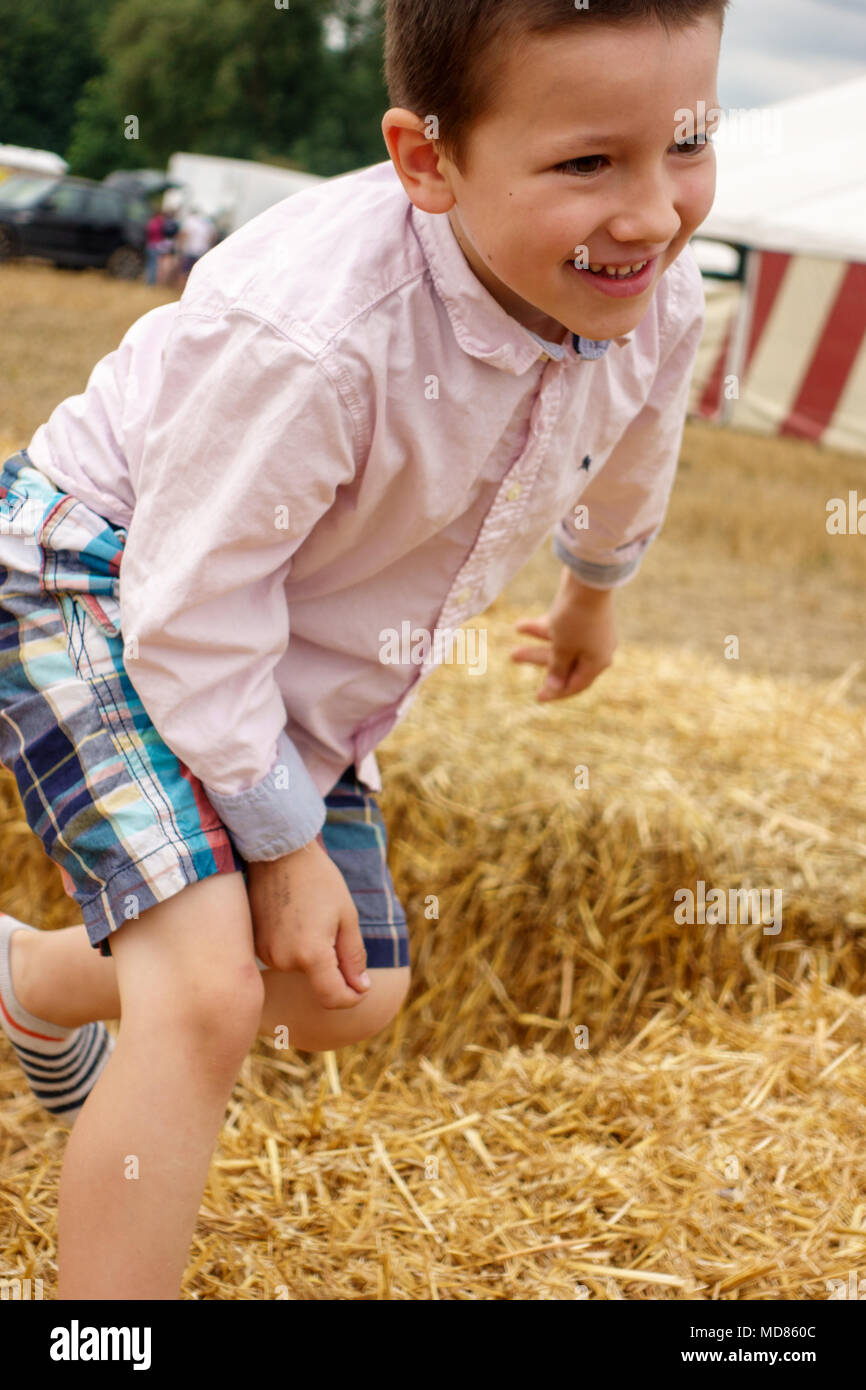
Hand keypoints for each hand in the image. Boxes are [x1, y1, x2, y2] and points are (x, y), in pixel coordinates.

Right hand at [245, 838, 369, 1009]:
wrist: (279, 853)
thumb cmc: (319, 880)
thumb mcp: (347, 916)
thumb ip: (354, 956)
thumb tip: (361, 988)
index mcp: (311, 954)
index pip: (333, 998)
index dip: (352, 998)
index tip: (360, 987)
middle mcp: (284, 960)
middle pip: (317, 982)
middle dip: (333, 965)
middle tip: (334, 926)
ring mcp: (265, 954)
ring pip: (300, 970)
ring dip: (312, 955)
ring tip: (311, 917)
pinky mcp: (255, 945)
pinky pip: (283, 957)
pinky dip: (294, 947)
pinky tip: (294, 918)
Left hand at [511, 572, 616, 701]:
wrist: (589, 578)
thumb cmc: (576, 618)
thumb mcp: (563, 648)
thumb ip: (557, 668)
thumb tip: (554, 687)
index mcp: (597, 663)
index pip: (576, 685)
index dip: (556, 692)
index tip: (538, 697)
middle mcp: (596, 649)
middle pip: (564, 662)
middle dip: (537, 658)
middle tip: (513, 656)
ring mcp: (590, 632)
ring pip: (560, 643)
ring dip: (536, 639)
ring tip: (515, 631)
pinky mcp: (583, 615)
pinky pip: (561, 627)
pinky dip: (543, 626)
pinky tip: (522, 623)